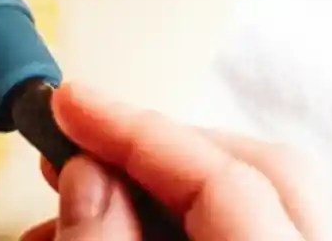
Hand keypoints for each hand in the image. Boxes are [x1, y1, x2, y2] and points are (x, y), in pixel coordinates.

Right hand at [21, 84, 331, 240]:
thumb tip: (88, 178)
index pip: (226, 178)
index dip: (136, 131)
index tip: (67, 104)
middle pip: (264, 171)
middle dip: (162, 146)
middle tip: (78, 143)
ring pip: (264, 202)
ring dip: (164, 189)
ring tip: (77, 205)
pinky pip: (258, 236)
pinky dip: (187, 227)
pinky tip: (120, 233)